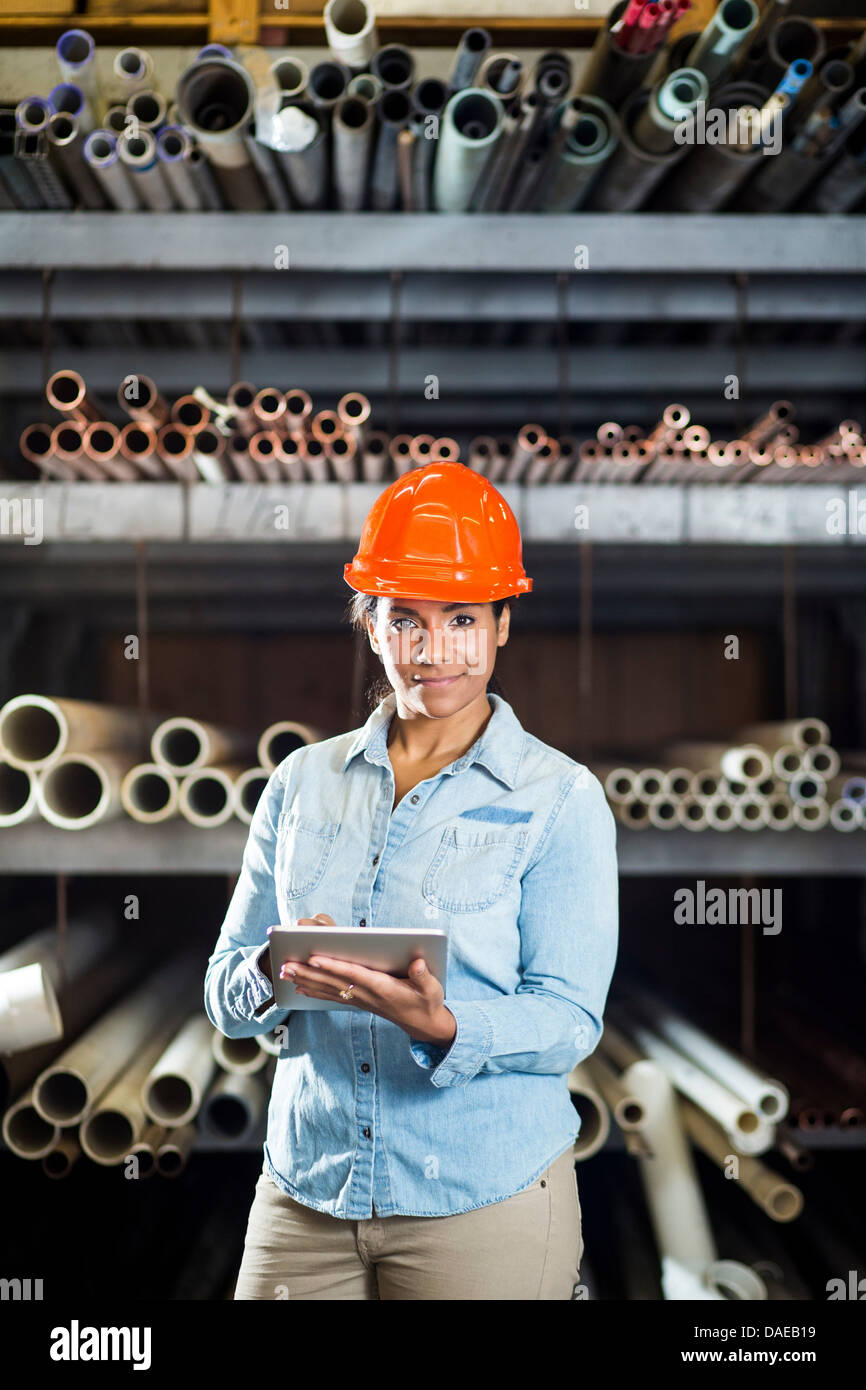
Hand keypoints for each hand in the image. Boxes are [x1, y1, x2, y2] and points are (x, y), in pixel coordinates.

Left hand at [282, 919, 455, 1046]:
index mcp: (383, 988)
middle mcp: (367, 995)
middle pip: (333, 982)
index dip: (334, 967)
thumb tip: (417, 964)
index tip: (314, 958)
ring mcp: (361, 1000)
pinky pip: (332, 996)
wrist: (424, 1024)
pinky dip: (315, 992)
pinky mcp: (359, 1002)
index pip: (353, 975)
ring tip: (284, 972)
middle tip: (286, 965)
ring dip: (305, 981)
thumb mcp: (432, 989)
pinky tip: (299, 988)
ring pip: (328, 989)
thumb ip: (424, 976)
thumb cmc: (427, 1001)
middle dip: (308, 973)